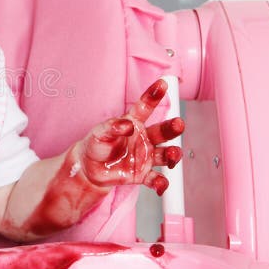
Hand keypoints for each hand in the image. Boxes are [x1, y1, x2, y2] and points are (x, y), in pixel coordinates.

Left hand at [75, 79, 183, 194]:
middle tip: (178, 124)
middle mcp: (144, 138)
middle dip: (172, 127)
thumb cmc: (96, 145)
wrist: (90, 168)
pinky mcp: (143, 174)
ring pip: (165, 154)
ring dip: (172, 154)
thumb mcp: (99, 133)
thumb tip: (126, 125)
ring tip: (171, 155)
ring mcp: (145, 156)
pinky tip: (161, 184)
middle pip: (163, 131)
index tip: (162, 84)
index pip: (145, 107)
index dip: (154, 95)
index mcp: (133, 123)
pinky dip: (161, 183)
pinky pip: (156, 179)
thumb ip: (111, 127)